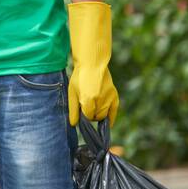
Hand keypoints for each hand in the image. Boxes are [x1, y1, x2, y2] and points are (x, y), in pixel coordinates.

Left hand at [68, 0, 119, 126]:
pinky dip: (110, 118)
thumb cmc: (79, 77)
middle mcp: (100, 101)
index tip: (80, 110)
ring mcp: (109, 98)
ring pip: (104, 115)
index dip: (83, 115)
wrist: (92, 64)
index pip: (87, 116)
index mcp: (88, 99)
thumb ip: (73, 109)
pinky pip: (113, 112)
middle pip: (96, 117)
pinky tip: (107, 124)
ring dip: (98, 115)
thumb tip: (73, 125)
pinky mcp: (115, 96)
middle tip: (86, 107)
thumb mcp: (72, 92)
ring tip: (93, 107)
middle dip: (90, 115)